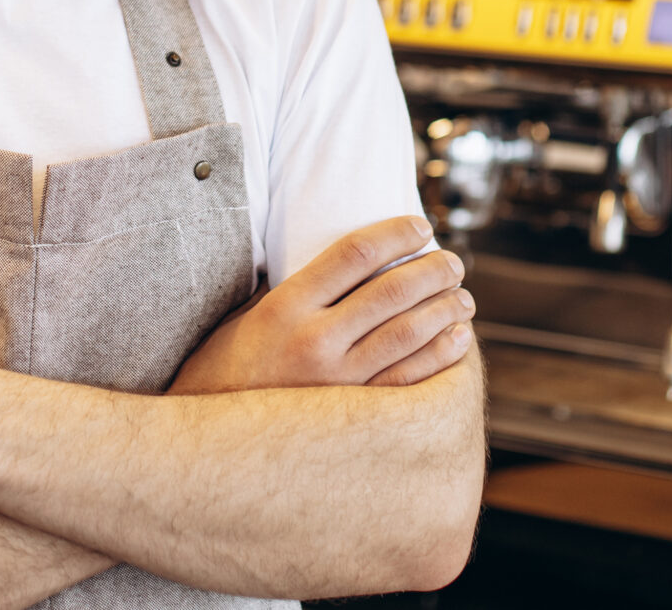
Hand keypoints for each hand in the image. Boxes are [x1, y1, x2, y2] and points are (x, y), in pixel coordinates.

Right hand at [168, 215, 473, 394]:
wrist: (208, 445)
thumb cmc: (225, 371)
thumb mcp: (246, 317)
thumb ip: (291, 290)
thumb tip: (345, 263)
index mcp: (285, 307)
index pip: (354, 254)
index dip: (395, 234)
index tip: (420, 227)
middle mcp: (314, 341)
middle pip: (391, 291)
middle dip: (433, 270)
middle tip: (454, 262)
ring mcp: (336, 382)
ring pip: (408, 334)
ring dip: (445, 311)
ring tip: (463, 299)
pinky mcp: (350, 417)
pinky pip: (408, 381)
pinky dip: (440, 357)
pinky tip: (457, 341)